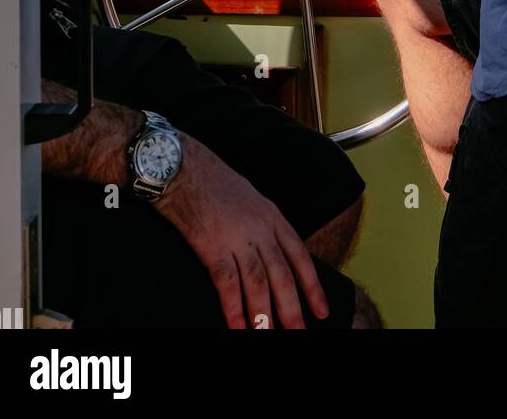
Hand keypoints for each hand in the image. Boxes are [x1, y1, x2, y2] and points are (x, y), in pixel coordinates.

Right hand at [156, 136, 328, 329]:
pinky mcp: (211, 247)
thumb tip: (275, 256)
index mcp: (273, 217)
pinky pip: (227, 284)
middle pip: (282, 275)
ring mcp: (236, 238)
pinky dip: (234, 309)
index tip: (322, 311)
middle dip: (292, 309)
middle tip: (299, 334)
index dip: (312, 286)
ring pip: (258, 283)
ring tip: (269, 337)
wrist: (185, 169)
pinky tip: (237, 328)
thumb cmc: (215, 184)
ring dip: (265, 316)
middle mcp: (260, 229)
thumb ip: (265, 227)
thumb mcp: (252, 200)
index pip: (300, 257)